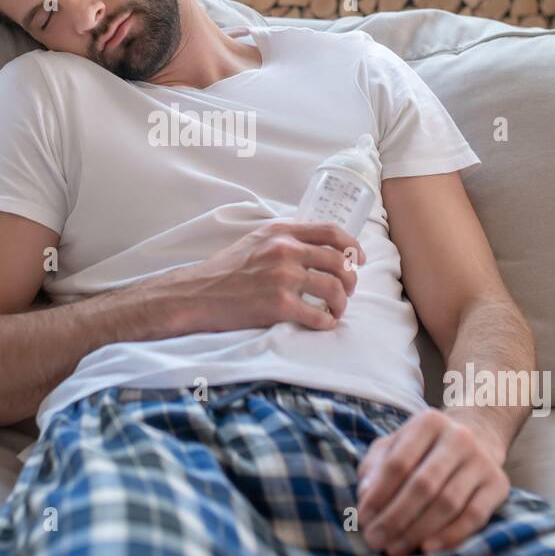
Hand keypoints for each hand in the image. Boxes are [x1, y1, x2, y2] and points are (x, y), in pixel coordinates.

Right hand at [156, 221, 364, 332]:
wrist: (196, 294)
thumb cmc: (225, 270)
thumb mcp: (256, 241)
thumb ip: (285, 239)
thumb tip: (318, 247)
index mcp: (281, 232)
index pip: (331, 231)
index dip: (352, 246)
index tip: (358, 260)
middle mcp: (285, 250)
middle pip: (339, 261)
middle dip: (351, 280)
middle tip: (347, 292)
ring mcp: (283, 277)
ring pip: (334, 288)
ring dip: (342, 303)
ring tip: (336, 310)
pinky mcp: (278, 305)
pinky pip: (318, 315)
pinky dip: (327, 322)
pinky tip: (323, 324)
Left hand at [355, 409, 509, 555]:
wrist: (476, 439)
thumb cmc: (423, 448)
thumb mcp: (395, 445)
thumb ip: (375, 466)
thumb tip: (366, 495)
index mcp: (429, 422)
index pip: (399, 462)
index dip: (379, 494)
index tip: (364, 518)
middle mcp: (459, 437)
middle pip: (423, 485)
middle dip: (395, 517)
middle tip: (376, 540)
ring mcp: (482, 461)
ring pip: (448, 503)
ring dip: (418, 530)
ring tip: (395, 547)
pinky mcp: (499, 484)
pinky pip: (474, 516)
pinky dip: (449, 535)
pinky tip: (426, 547)